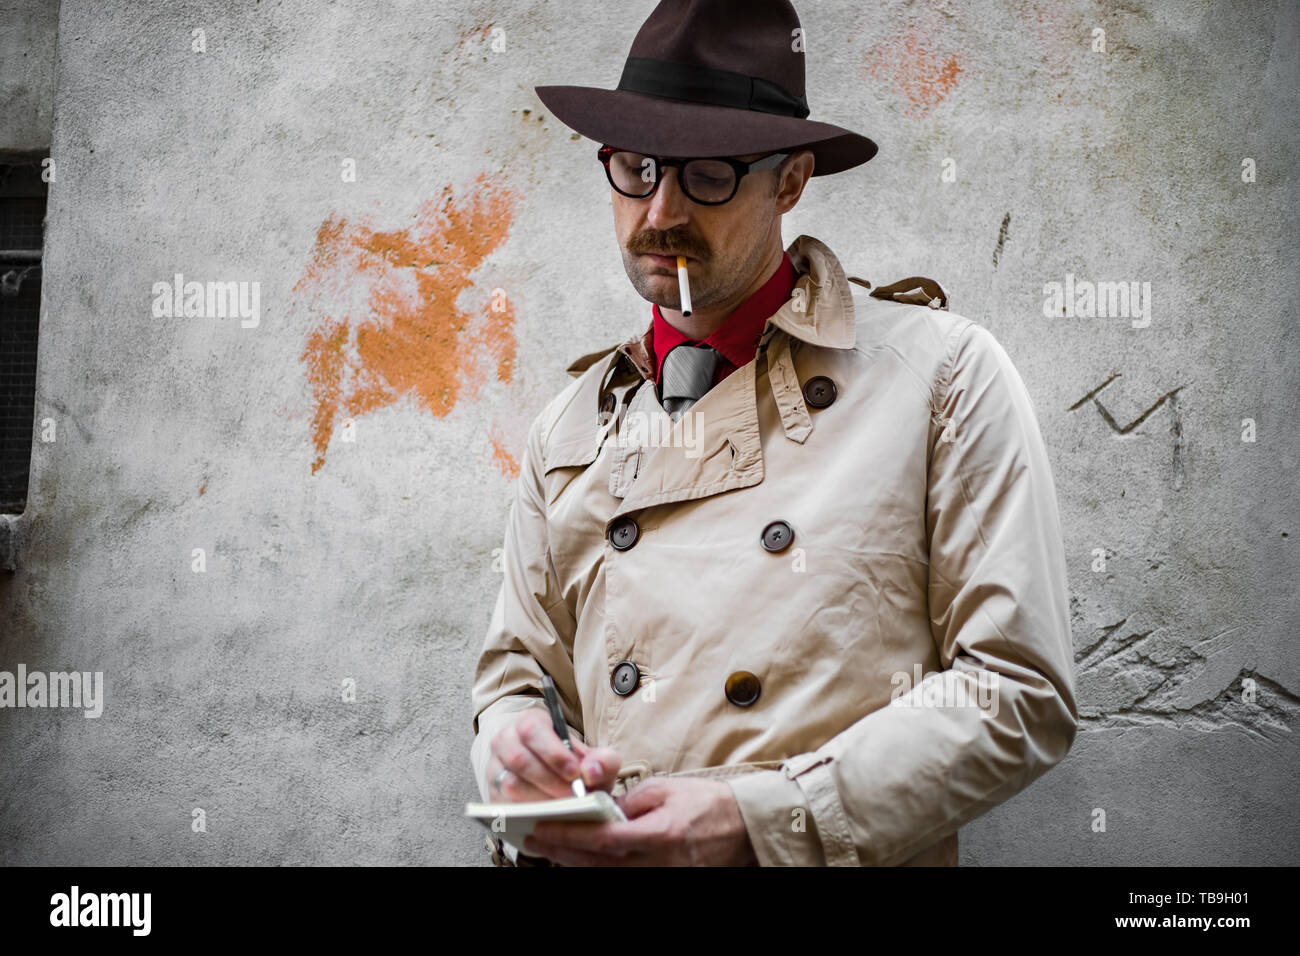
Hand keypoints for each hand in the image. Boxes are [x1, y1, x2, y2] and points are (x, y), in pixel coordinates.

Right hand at [487, 707, 621, 801]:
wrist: (557, 782)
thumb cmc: (575, 767)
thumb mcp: (594, 759)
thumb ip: (603, 761)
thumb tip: (592, 771)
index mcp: (530, 723)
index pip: (532, 730)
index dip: (553, 753)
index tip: (575, 773)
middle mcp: (506, 742)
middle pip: (519, 759)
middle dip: (550, 781)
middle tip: (573, 797)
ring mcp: (495, 769)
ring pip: (510, 784)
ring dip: (540, 799)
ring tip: (564, 809)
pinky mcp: (493, 795)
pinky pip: (504, 806)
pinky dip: (528, 814)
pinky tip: (549, 819)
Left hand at [523, 777, 758, 865]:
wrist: (744, 827)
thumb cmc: (707, 803)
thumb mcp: (666, 789)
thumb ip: (629, 801)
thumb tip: (599, 809)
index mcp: (660, 834)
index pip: (603, 839)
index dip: (568, 835)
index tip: (541, 827)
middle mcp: (658, 862)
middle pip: (597, 863)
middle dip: (560, 851)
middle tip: (531, 840)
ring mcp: (661, 876)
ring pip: (606, 874)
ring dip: (574, 862)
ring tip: (548, 848)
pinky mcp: (664, 880)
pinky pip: (622, 877)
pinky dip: (597, 868)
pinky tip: (579, 859)